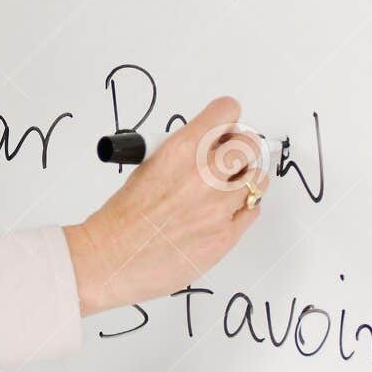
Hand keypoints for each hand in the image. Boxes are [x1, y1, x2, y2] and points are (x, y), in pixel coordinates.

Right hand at [64, 96, 268, 315]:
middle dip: (241, 146)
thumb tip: (207, 146)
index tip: (226, 124)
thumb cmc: (123, 218)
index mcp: (181, 150)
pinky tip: (224, 209)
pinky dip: (242, 207)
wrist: (113, 258)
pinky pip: (252, 209)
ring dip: (246, 178)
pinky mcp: (226, 235)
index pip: (226, 112)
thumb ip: (182, 154)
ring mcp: (219, 206)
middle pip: (250, 143)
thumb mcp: (147, 167)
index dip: (226, 116)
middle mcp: (205, 174)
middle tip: (232, 154)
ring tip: (229, 185)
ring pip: (258, 178)